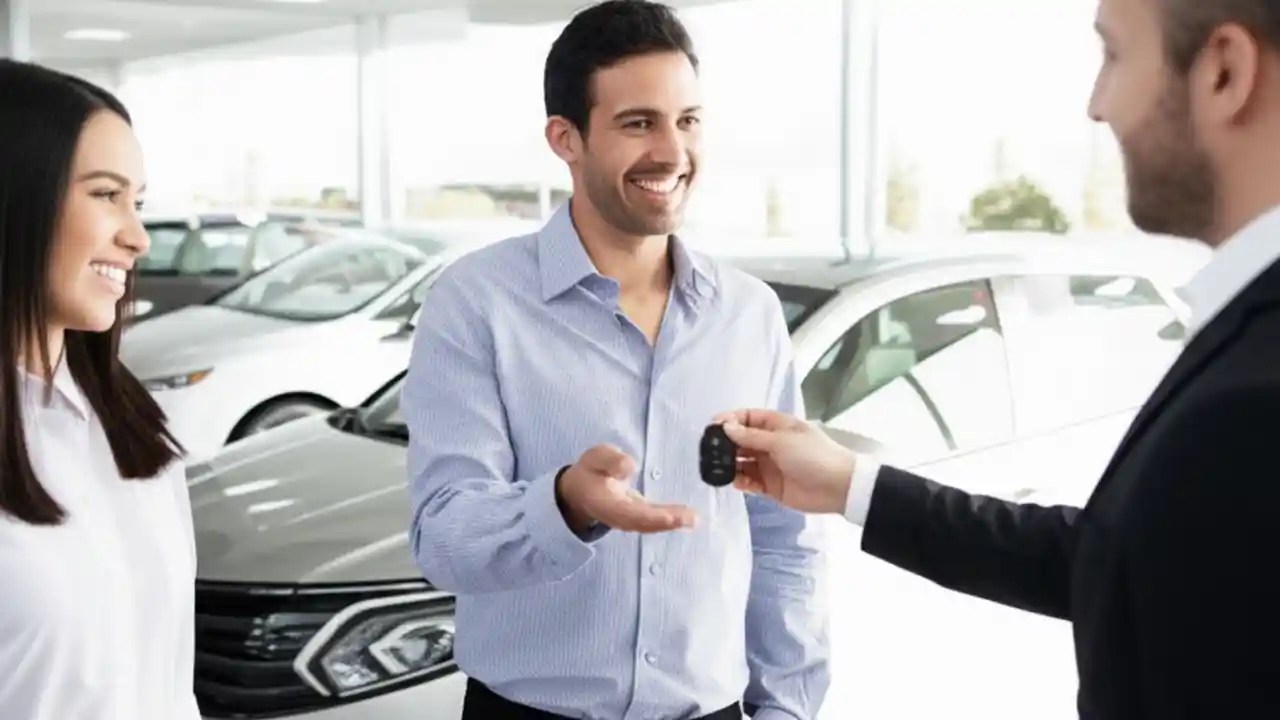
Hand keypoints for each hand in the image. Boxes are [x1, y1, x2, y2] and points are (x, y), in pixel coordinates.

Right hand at [556, 444, 697, 533]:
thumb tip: (630, 466)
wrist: (581, 490)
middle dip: (667, 522)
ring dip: (673, 523)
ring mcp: (629, 519)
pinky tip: (689, 518)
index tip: (669, 517)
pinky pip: (655, 521)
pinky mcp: (638, 517)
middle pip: (644, 523)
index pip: (629, 513)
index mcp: (606, 503)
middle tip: (691, 519)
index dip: (650, 517)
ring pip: (651, 525)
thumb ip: (610, 460)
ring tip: (693, 519)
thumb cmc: (591, 471)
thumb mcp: (596, 457)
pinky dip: (671, 520)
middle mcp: (618, 517)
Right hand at [712, 409, 856, 514]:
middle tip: (709, 450)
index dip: (730, 420)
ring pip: (742, 461)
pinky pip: (749, 481)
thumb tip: (726, 426)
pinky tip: (735, 481)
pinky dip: (740, 481)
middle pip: (742, 440)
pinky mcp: (770, 486)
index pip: (748, 417)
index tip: (712, 427)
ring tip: (718, 467)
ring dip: (730, 463)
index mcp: (777, 426)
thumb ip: (752, 436)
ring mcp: (770, 465)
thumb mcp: (781, 441)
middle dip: (726, 444)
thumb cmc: (812, 456)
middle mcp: (771, 443)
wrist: (838, 487)